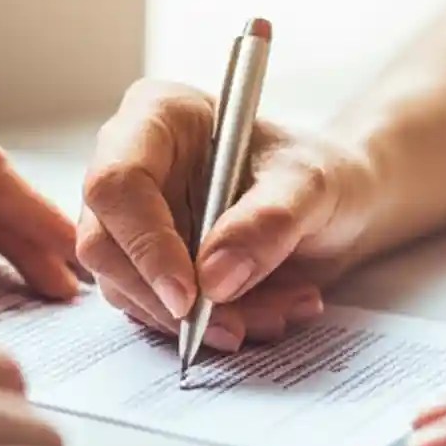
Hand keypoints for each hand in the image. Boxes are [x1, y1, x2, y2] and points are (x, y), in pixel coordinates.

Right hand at [78, 79, 378, 350]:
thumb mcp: (311, 187)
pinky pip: (155, 310)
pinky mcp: (149, 265)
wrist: (341, 207)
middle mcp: (133, 165)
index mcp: (157, 118)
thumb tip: (213, 279)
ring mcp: (135, 220)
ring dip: (200, 319)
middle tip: (231, 327)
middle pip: (104, 244)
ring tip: (277, 312)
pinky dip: (210, 326)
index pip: (117, 183)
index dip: (145, 243)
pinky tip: (267, 313)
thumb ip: (267, 222)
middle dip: (166, 298)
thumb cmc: (322, 174)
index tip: (190, 296)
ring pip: (127, 288)